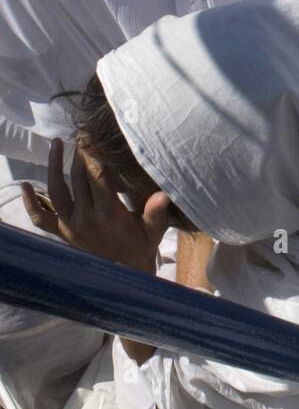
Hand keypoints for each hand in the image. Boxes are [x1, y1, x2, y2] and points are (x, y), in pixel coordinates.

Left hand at [21, 139, 169, 273]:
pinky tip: (25, 185)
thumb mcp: (154, 231)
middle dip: (79, 152)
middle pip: (77, 177)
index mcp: (109, 214)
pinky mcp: (62, 233)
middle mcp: (85, 218)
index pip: (97, 176)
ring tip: (56, 143)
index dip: (93, 153)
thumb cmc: (141, 247)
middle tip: (82, 132)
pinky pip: (40, 218)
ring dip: (54, 165)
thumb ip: (155, 213)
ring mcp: (70, 226)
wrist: (124, 276)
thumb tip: (163, 195)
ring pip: (56, 191)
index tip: (92, 134)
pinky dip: (31, 202)